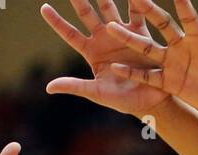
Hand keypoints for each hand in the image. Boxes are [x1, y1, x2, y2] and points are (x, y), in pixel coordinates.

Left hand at [42, 0, 170, 116]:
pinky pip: (136, 14)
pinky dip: (135, 2)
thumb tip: (49, 88)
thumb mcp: (98, 93)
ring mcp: (121, 33)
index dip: (57, 22)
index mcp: (92, 52)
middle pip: (87, 14)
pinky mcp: (139, 33)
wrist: (153, 102)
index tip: (44, 8)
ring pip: (109, 8)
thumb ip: (75, 86)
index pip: (70, 34)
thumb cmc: (125, 100)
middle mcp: (104, 38)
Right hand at [97, 0, 197, 126]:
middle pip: (161, 25)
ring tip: (110, 27)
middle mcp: (183, 47)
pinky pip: (148, 77)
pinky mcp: (170, 83)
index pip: (188, 15)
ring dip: (130, 39)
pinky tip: (115, 67)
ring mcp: (174, 64)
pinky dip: (133, 73)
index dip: (181, 2)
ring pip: (148, 48)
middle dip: (147, 10)